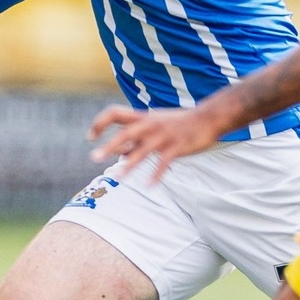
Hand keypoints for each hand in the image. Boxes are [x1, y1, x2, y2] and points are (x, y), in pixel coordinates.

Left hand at [87, 103, 227, 181]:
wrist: (209, 117)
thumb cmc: (178, 123)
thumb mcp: (155, 125)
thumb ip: (137, 139)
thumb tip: (118, 154)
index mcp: (143, 118)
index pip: (114, 113)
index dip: (100, 123)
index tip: (91, 136)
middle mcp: (150, 125)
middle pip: (125, 134)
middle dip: (108, 146)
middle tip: (93, 158)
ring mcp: (164, 136)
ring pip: (142, 151)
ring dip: (129, 164)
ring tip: (118, 176)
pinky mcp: (177, 146)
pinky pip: (163, 163)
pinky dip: (156, 175)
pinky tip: (149, 186)